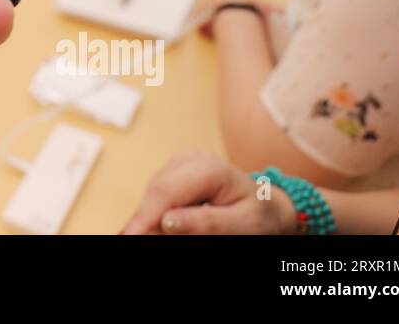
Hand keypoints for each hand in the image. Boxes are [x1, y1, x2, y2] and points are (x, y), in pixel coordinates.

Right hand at [122, 151, 295, 233]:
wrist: (268, 208)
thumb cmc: (261, 216)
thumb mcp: (244, 225)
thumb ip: (208, 222)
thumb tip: (167, 221)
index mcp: (211, 168)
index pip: (167, 191)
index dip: (145, 215)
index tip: (130, 236)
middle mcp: (190, 160)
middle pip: (156, 192)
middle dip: (145, 219)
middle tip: (138, 239)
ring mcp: (179, 165)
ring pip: (152, 194)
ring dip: (151, 218)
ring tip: (156, 233)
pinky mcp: (174, 175)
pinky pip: (157, 196)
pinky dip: (156, 214)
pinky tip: (164, 227)